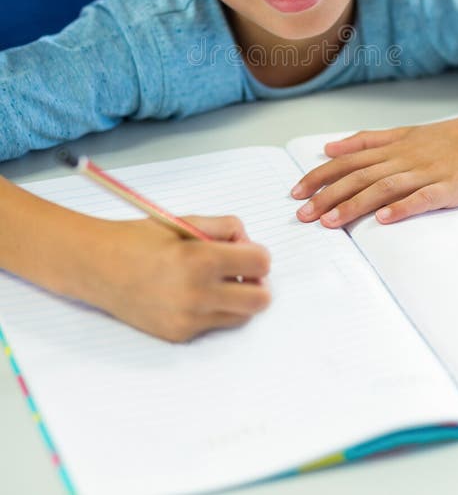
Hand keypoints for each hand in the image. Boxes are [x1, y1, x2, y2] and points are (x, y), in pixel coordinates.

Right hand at [87, 215, 270, 341]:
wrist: (97, 267)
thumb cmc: (138, 239)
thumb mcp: (184, 221)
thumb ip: (224, 227)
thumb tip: (247, 242)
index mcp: (201, 259)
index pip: (260, 263)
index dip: (258, 254)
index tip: (247, 250)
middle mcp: (197, 294)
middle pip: (260, 299)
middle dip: (257, 282)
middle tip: (241, 270)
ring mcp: (188, 319)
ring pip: (241, 316)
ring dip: (238, 298)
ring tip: (216, 281)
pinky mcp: (178, 335)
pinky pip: (213, 325)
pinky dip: (212, 310)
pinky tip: (190, 294)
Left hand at [292, 111, 457, 226]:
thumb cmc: (450, 138)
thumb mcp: (404, 133)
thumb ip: (367, 141)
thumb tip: (329, 147)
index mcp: (392, 147)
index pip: (347, 162)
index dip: (319, 177)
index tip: (295, 193)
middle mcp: (404, 158)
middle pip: (359, 177)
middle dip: (328, 196)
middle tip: (302, 215)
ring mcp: (427, 172)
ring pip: (384, 188)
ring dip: (355, 205)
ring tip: (331, 221)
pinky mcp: (450, 187)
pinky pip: (423, 197)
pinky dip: (403, 207)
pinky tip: (385, 219)